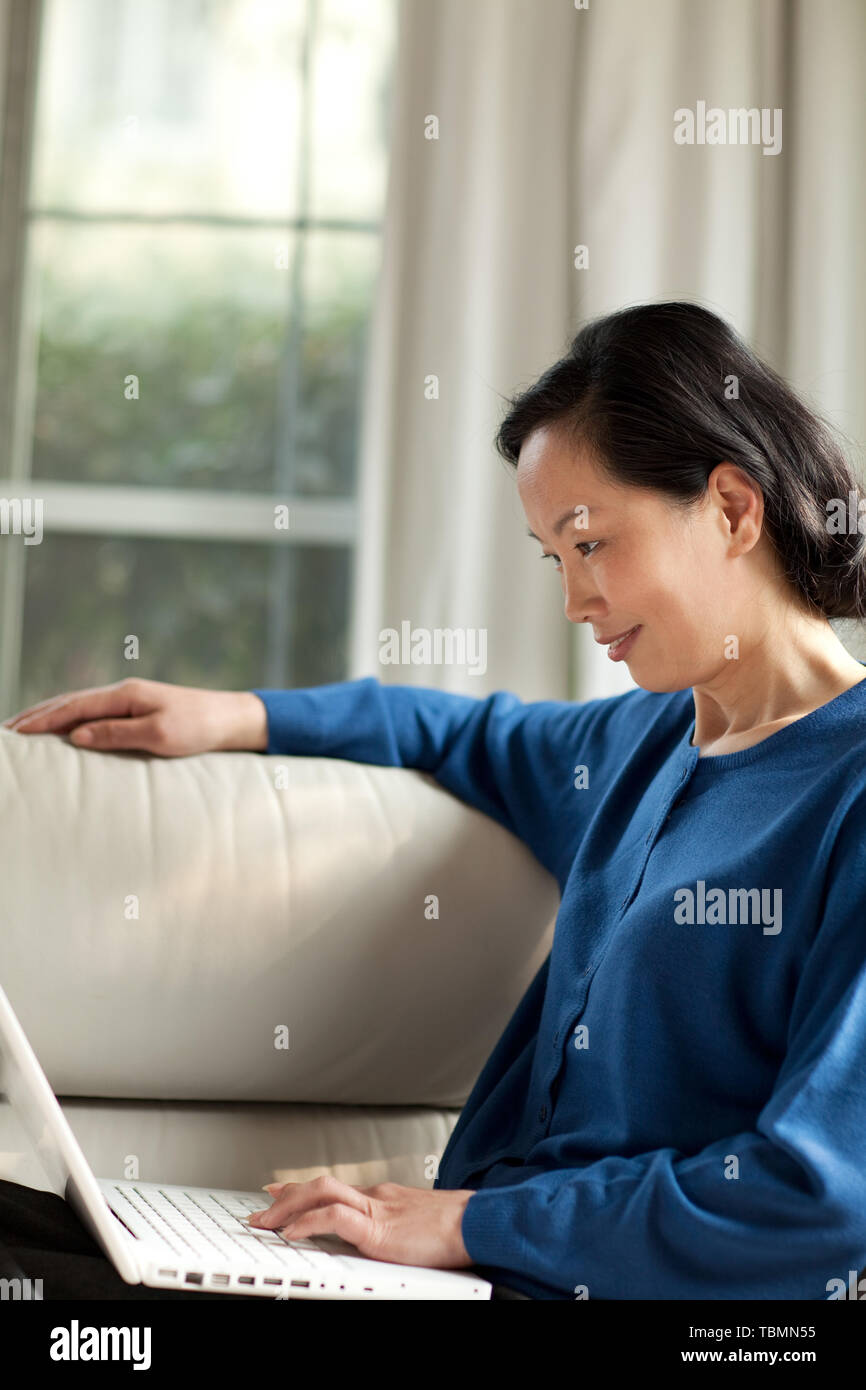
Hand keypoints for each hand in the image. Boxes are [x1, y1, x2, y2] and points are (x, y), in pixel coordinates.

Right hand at [2, 677, 267, 755]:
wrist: (229, 718)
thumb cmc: (198, 728)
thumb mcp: (159, 734)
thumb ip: (117, 734)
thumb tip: (77, 736)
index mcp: (125, 695)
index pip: (73, 707)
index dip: (43, 720)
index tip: (16, 731)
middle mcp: (123, 692)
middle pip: (70, 702)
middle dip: (37, 715)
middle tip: (8, 730)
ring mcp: (129, 699)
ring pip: (79, 705)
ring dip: (50, 715)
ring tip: (25, 727)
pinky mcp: (137, 708)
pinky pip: (93, 712)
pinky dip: (71, 717)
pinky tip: (64, 726)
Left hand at [246, 1175, 475, 1268]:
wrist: (478, 1223)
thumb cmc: (457, 1228)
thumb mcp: (418, 1223)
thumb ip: (396, 1227)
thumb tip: (384, 1238)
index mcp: (383, 1197)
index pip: (334, 1188)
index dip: (303, 1191)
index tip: (280, 1193)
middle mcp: (375, 1196)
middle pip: (321, 1185)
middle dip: (286, 1197)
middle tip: (260, 1210)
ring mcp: (376, 1209)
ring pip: (321, 1193)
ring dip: (288, 1207)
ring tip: (265, 1221)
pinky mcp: (379, 1228)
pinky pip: (335, 1218)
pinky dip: (309, 1223)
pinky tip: (293, 1233)